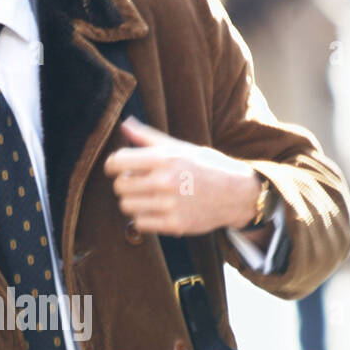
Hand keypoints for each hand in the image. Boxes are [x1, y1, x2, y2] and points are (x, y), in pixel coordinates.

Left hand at [104, 116, 261, 235]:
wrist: (237, 193)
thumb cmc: (207, 167)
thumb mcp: (180, 147)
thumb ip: (148, 138)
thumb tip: (124, 124)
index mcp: (164, 158)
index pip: (118, 162)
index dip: (112, 165)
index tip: (116, 168)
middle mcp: (165, 181)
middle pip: (120, 186)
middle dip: (125, 184)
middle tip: (138, 183)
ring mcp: (169, 205)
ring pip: (126, 206)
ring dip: (132, 201)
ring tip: (147, 196)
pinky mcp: (174, 224)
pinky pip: (139, 223)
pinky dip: (142, 217)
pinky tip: (155, 210)